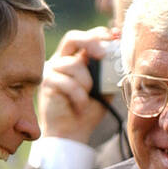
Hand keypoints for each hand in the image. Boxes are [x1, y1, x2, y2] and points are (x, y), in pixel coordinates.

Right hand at [37, 28, 114, 142]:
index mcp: (77, 58)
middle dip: (90, 42)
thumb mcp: (104, 90)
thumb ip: (110, 73)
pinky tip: (80, 106)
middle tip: (103, 54)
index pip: (87, 37)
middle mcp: (63, 60)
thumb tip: (120, 56)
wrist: (73, 134)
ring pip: (74, 64)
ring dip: (86, 82)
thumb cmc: (88, 111)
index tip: (115, 38)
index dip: (100, 35)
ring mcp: (53, 69)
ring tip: (88, 98)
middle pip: (73, 38)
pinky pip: (66, 82)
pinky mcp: (47, 82)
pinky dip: (78, 96)